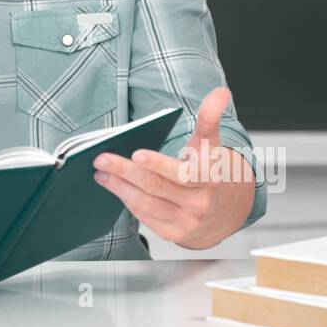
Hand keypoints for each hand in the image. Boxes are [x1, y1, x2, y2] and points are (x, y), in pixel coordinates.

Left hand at [92, 87, 255, 248]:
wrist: (225, 212)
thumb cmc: (210, 171)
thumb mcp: (211, 145)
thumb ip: (210, 118)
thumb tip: (220, 92)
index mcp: (210, 179)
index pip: (183, 173)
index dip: (159, 164)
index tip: (137, 153)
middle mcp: (199, 203)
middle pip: (156, 186)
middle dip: (125, 171)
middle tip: (101, 158)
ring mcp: (186, 222)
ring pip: (146, 203)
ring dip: (119, 187)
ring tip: (101, 171)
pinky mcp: (173, 234)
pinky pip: (145, 216)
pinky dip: (127, 200)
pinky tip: (114, 186)